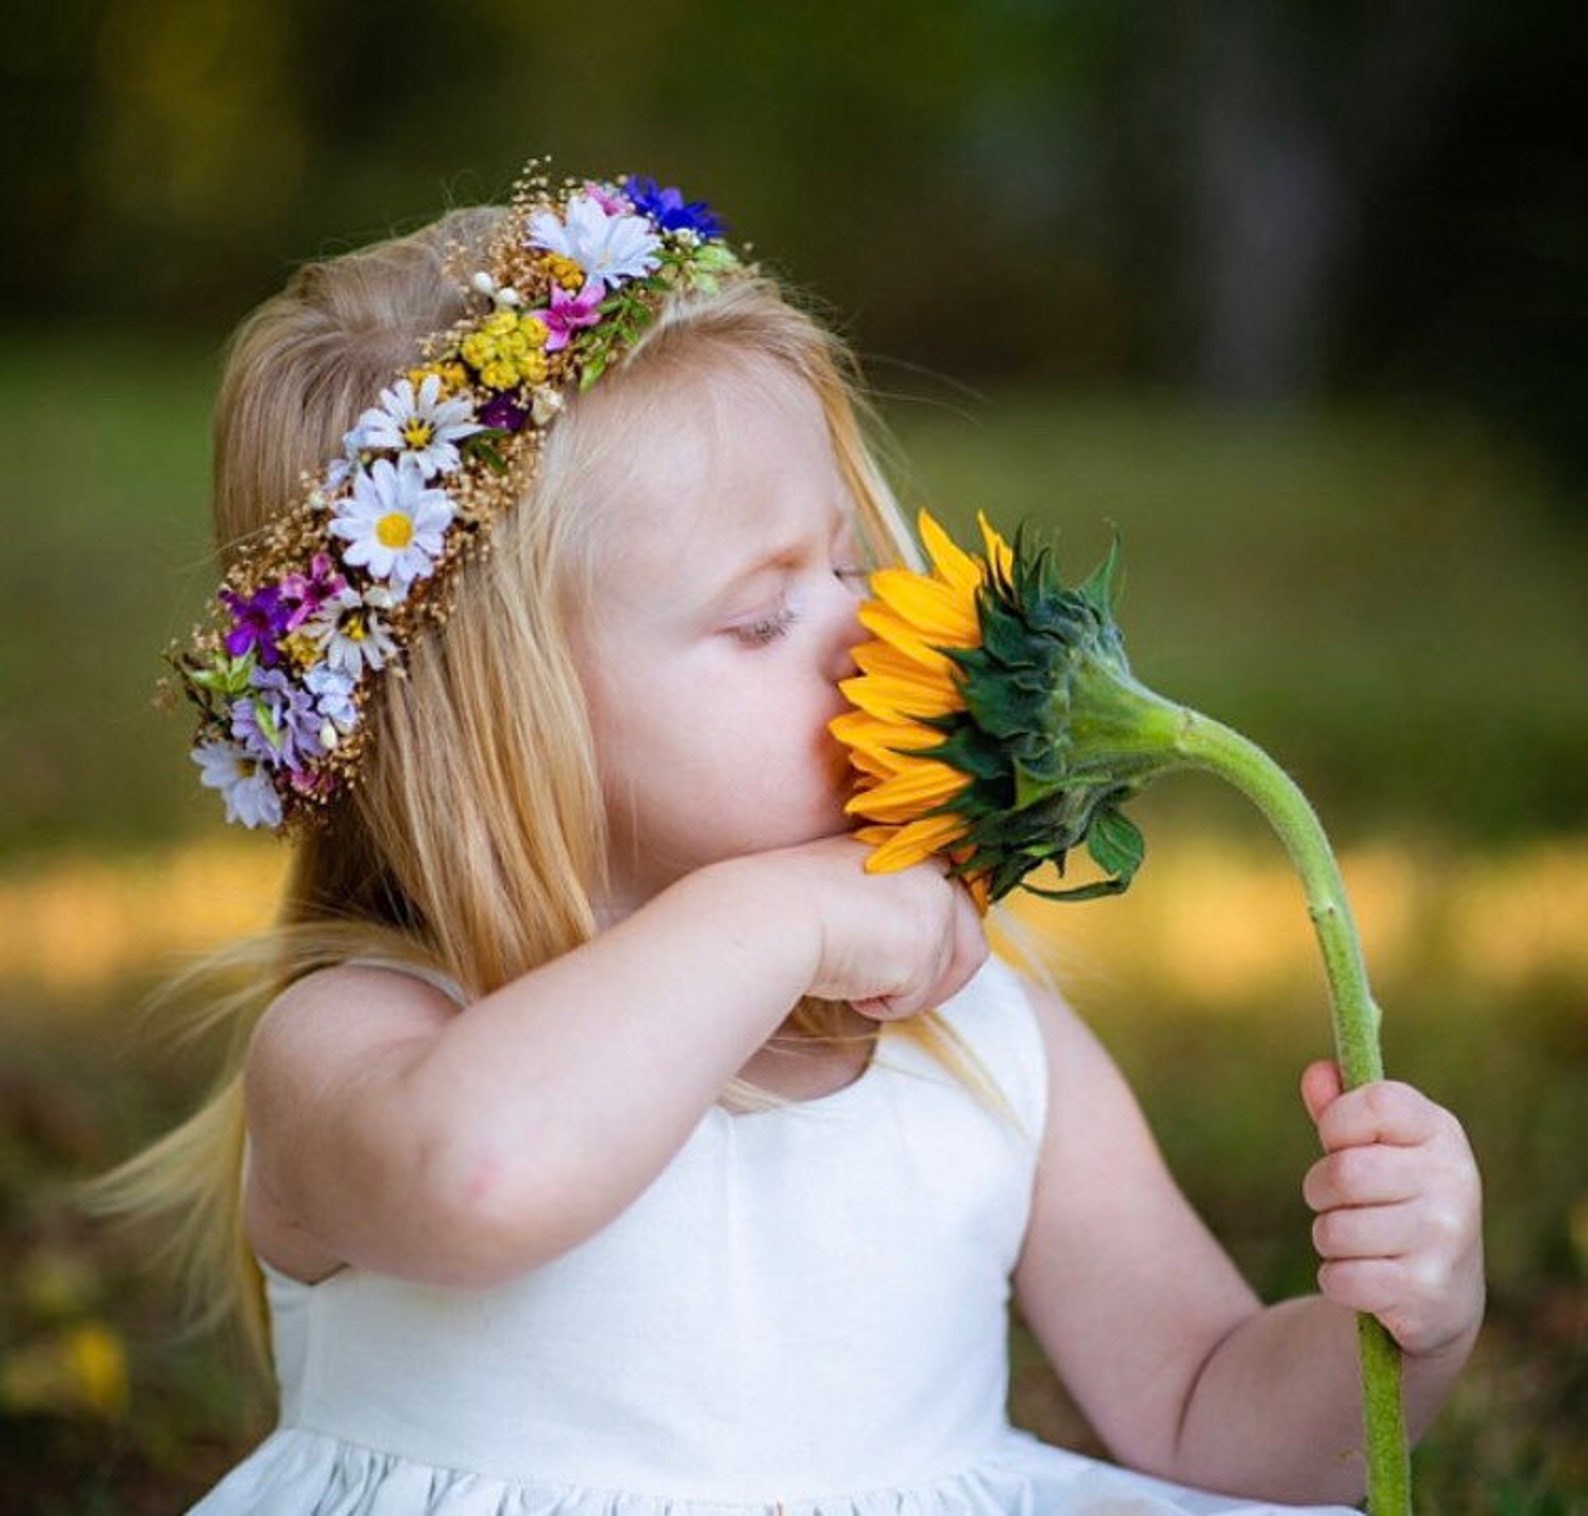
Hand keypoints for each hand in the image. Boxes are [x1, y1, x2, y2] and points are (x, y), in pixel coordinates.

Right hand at [775, 834, 987, 1019]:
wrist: (772, 911)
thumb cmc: (788, 901)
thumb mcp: (850, 884)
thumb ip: (890, 902)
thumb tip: (906, 945)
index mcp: (915, 849)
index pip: (959, 901)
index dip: (944, 941)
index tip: (908, 962)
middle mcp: (934, 873)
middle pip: (972, 945)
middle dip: (941, 981)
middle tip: (895, 992)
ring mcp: (934, 910)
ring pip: (941, 978)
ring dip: (902, 992)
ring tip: (854, 979)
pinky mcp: (923, 950)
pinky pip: (913, 1001)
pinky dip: (880, 1005)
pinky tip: (847, 984)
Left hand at [1301, 1062, 1484, 1357]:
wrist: (1439, 1294)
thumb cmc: (1393, 1200)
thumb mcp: (1373, 1147)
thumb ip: (1339, 1108)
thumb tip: (1316, 1074)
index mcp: (1440, 1132)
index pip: (1376, 1102)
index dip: (1337, 1122)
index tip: (1337, 1142)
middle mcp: (1453, 1181)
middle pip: (1342, 1172)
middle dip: (1319, 1190)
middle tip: (1338, 1202)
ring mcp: (1445, 1238)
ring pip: (1334, 1229)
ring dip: (1327, 1238)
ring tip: (1358, 1242)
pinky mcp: (1427, 1291)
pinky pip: (1341, 1277)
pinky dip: (1336, 1280)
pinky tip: (1366, 1279)